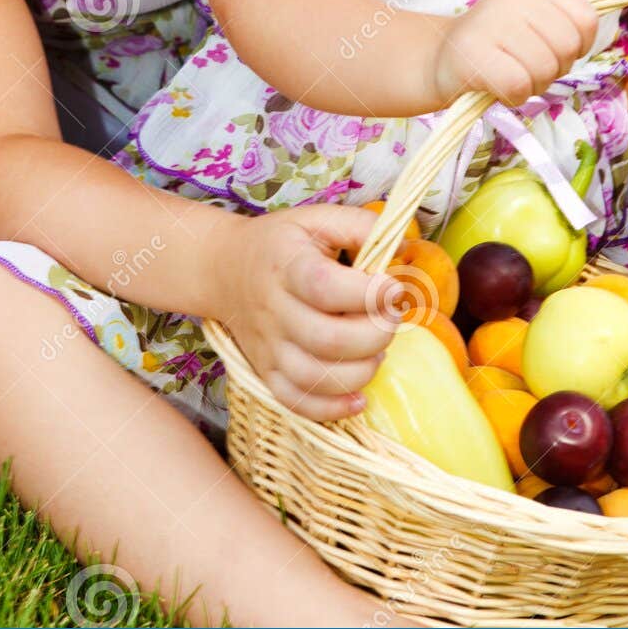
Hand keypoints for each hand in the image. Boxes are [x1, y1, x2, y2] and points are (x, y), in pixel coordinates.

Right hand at [218, 205, 402, 420]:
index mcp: (287, 266)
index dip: (367, 293)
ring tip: (377, 350)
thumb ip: (359, 226)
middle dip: (376, 334)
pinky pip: (296, 402)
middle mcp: (274, 309)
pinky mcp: (266, 372)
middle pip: (327, 339)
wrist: (223, 269)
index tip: (393, 287)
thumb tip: (404, 244)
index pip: (325, 287)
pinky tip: (359, 397)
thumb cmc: (280, 243)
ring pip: (315, 378)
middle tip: (391, 317)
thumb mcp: (315, 219)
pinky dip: (331, 409)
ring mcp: (269, 346)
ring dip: (361, 371)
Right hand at [429, 0, 603, 107]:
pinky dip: (514, 95)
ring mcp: (489, 24)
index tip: (553, 46)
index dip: (579, 43)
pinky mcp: (473, 56)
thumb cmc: (495, 39)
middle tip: (528, 65)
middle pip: (568, 46)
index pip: (586, 18)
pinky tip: (499, 87)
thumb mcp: (532, 11)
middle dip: (555, 67)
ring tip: (512, 74)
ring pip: (545, 68)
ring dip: (534, 84)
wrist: (440, 60)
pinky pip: (520, 85)